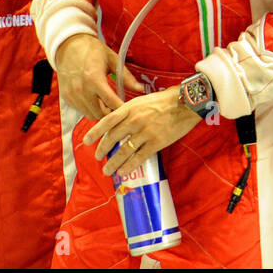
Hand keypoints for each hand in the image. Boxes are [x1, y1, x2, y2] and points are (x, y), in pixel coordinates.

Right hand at [56, 33, 143, 119]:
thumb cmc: (92, 50)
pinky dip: (89, 108)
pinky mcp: (66, 97)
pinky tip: (95, 99)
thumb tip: (141, 89)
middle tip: (118, 106)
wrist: (69, 45)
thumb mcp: (112, 60)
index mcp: (94, 79)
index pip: (111, 103)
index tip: (129, 108)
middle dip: (111, 113)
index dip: (122, 108)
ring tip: (107, 103)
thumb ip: (126, 77)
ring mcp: (72, 94)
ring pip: (90, 115)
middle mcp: (81, 89)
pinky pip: (81, 110)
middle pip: (100, 114)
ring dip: (100, 112)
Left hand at [84, 86, 201, 175]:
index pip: (107, 121)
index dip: (95, 132)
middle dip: (103, 149)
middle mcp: (135, 120)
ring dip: (113, 162)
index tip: (86, 141)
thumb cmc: (164, 100)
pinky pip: (139, 158)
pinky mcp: (156, 143)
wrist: (185, 103)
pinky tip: (123, 172)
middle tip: (98, 157)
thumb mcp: (142, 100)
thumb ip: (128, 110)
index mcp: (130, 108)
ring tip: (107, 170)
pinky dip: (129, 166)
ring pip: (124, 151)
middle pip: (113, 138)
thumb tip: (116, 121)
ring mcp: (145, 132)